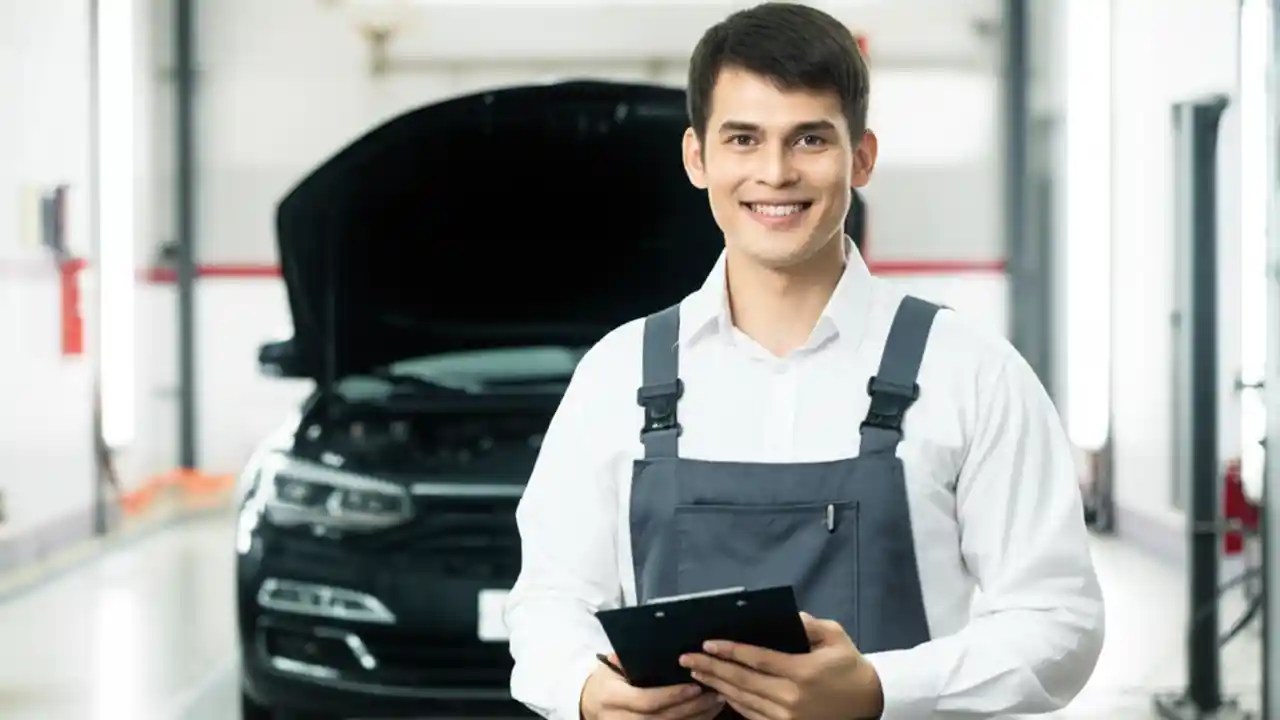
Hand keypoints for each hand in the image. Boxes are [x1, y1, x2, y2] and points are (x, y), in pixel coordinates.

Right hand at [581, 652, 726, 719]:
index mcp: (612, 698)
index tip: (694, 686)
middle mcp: (621, 719)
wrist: (590, 705)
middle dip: (691, 708)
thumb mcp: (611, 667)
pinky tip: (707, 714)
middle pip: (662, 719)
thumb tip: (653, 646)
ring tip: (717, 702)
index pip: (646, 701)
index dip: (672, 696)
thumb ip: (629, 659)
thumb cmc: (606, 680)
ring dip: (696, 717)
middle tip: (715, 693)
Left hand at [677, 612, 882, 719]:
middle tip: (687, 658)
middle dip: (712, 668)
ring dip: (717, 685)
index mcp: (802, 672)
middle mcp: (791, 698)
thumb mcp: (835, 636)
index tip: (707, 643)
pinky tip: (720, 691)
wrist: (868, 704)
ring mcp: (787, 717)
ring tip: (697, 672)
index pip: (757, 659)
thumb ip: (808, 624)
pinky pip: (752, 716)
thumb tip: (784, 616)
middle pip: (742, 681)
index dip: (730, 651)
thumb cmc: (850, 666)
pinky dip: (733, 703)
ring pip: (743, 700)